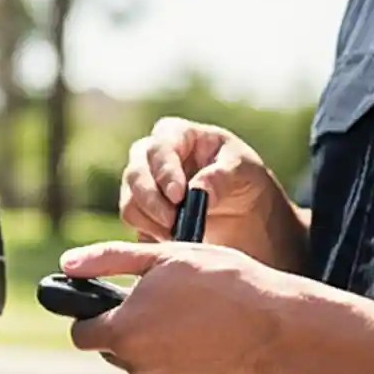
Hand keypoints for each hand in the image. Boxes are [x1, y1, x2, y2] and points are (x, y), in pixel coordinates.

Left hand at [61, 241, 303, 373]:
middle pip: (108, 347)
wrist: (277, 327)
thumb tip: (66, 265)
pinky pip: (163, 373)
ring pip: (137, 361)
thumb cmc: (222, 283)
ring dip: (149, 341)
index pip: (79, 333)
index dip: (89, 315)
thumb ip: (108, 260)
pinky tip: (200, 335)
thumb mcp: (163, 257)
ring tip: (185, 314)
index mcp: (122, 331)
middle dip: (123, 326)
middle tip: (158, 300)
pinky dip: (172, 356)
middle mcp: (135, 365)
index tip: (108, 300)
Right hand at [120, 117, 305, 272]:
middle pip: (135, 175)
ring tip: (179, 233)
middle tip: (174, 223)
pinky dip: (151, 234)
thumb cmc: (242, 178)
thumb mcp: (243, 171)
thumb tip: (197, 190)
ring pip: (130, 203)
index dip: (165, 172)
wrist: (241, 211)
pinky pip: (134, 224)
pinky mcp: (139, 211)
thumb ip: (221, 177)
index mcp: (175, 134)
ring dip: (152, 222)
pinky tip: (174, 239)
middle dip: (153, 202)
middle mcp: (149, 155)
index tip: (179, 197)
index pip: (159, 148)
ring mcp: (140, 184)